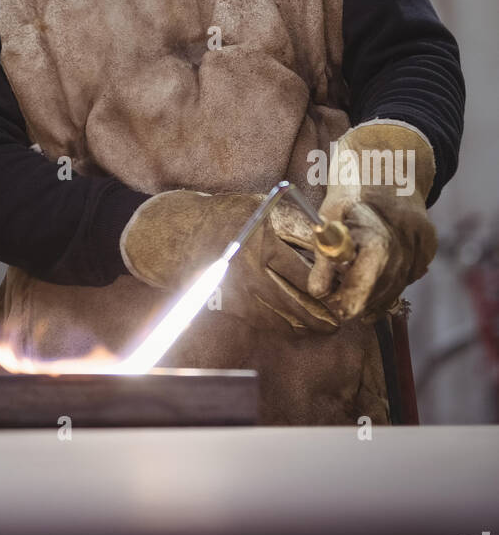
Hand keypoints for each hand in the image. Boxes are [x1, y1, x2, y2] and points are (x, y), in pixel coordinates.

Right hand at [120, 189, 338, 334]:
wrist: (188, 233)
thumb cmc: (233, 215)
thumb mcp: (264, 207)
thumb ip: (295, 223)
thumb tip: (332, 240)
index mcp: (261, 242)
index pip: (305, 270)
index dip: (330, 282)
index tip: (346, 286)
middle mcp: (250, 270)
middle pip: (297, 301)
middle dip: (323, 313)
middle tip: (341, 318)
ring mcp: (239, 291)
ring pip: (283, 318)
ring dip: (307, 325)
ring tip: (326, 326)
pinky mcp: (232, 305)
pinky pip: (265, 323)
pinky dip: (286, 327)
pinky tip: (300, 325)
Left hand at [306, 121, 437, 322]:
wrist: (389, 152)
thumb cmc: (352, 178)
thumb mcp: (329, 208)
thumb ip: (325, 251)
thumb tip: (318, 291)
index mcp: (378, 224)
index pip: (367, 276)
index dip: (349, 296)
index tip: (330, 303)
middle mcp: (406, 235)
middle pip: (383, 287)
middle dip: (357, 298)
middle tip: (334, 297)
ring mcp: (421, 240)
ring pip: (396, 287)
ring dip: (372, 294)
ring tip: (350, 285)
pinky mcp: (429, 244)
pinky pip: (407, 277)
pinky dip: (388, 282)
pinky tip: (372, 273)